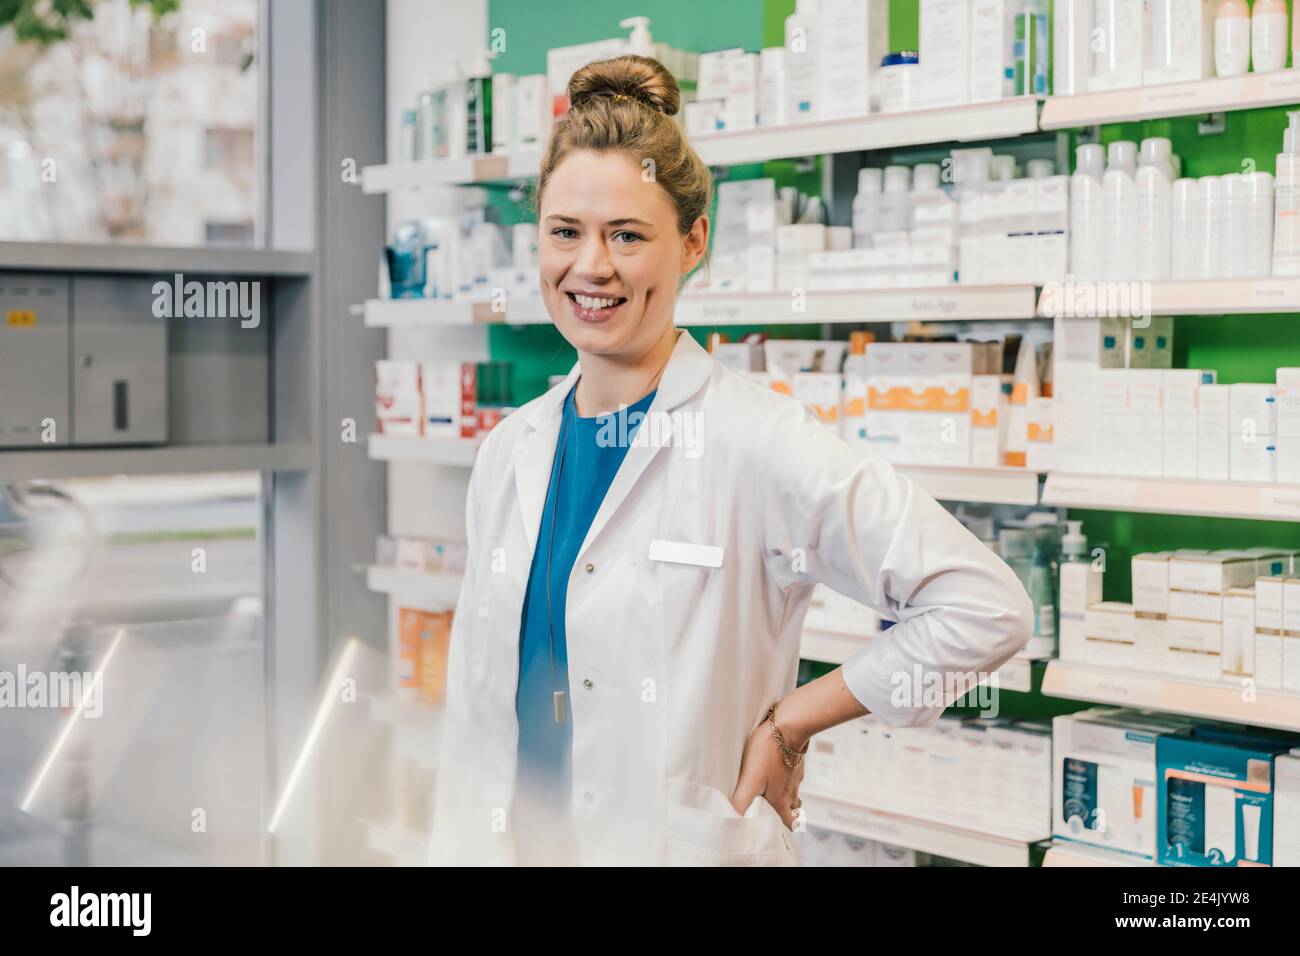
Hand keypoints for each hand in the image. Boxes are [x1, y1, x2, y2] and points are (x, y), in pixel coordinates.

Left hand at [730, 707, 806, 829]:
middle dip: (780, 814)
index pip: (786, 825)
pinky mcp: (795, 759)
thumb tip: (732, 821)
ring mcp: (795, 775)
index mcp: (781, 800)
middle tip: (767, 813)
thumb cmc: (768, 752)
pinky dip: (782, 776)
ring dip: (781, 795)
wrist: (789, 725)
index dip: (779, 830)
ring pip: (790, 792)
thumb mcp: (750, 780)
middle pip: (789, 810)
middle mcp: (791, 791)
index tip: (771, 832)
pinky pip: (790, 773)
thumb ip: (741, 802)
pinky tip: (772, 768)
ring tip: (767, 792)